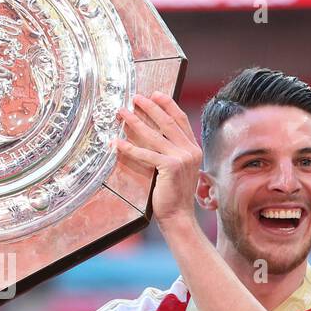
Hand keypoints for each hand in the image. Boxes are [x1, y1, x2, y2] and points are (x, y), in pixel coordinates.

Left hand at [114, 91, 202, 224]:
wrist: (178, 216)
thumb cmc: (173, 194)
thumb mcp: (178, 168)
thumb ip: (173, 152)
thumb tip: (157, 137)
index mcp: (194, 149)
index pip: (180, 120)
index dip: (167, 105)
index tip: (155, 95)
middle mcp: (190, 150)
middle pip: (167, 122)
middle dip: (150, 107)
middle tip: (135, 98)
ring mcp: (182, 158)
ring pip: (154, 134)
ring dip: (135, 121)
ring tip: (122, 113)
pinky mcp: (170, 167)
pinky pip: (145, 153)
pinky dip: (129, 148)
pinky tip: (116, 142)